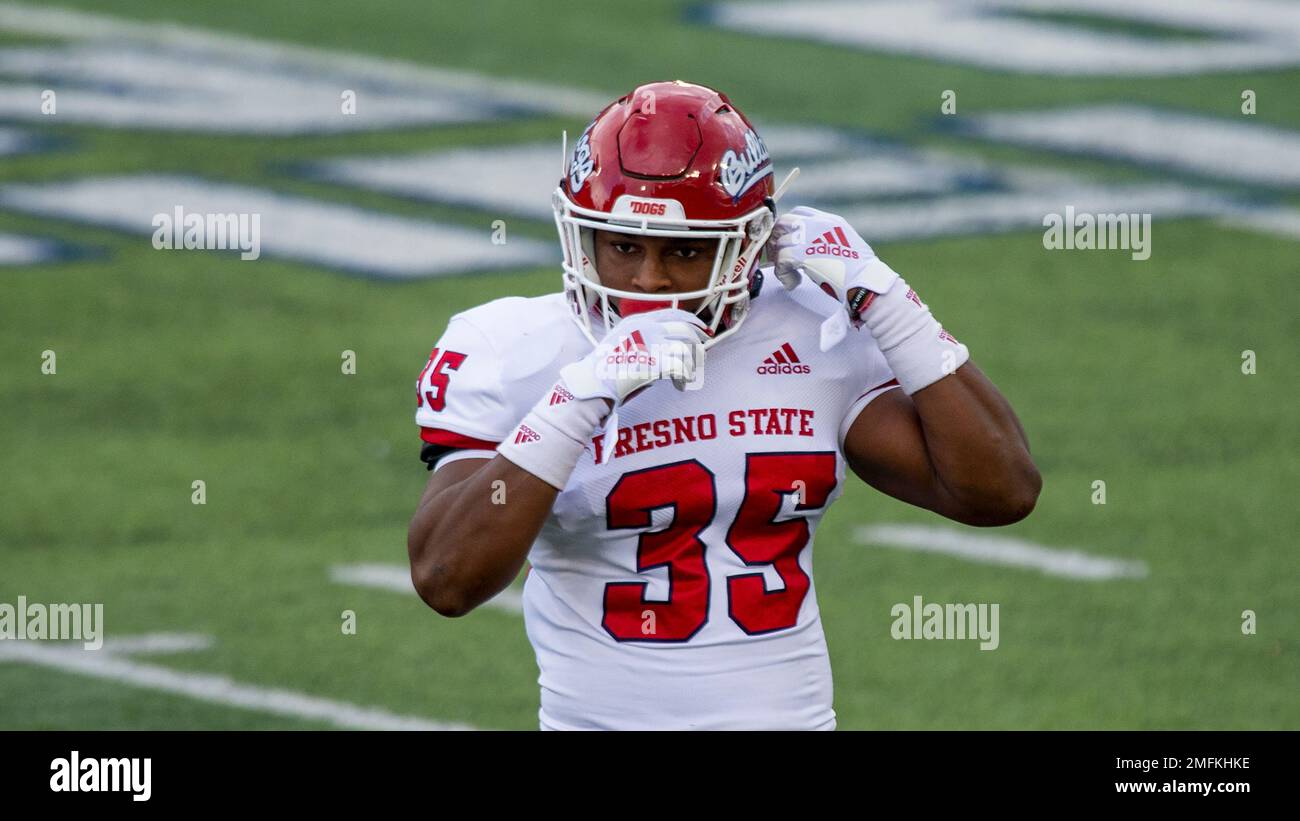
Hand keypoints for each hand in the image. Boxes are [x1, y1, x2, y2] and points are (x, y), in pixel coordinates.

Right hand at [560, 308, 708, 408]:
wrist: (592, 383)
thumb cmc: (606, 369)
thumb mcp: (623, 343)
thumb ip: (645, 340)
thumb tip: (671, 348)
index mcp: (637, 320)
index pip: (673, 313)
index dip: (692, 321)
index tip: (703, 330)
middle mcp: (645, 327)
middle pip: (684, 329)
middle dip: (698, 341)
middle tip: (703, 354)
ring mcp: (650, 343)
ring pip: (686, 348)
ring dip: (692, 363)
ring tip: (689, 374)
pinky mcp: (654, 362)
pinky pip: (681, 368)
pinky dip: (684, 378)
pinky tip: (680, 385)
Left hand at [768, 206, 898, 335]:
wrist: (864, 280)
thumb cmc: (858, 270)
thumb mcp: (844, 243)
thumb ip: (825, 239)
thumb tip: (808, 249)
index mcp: (829, 220)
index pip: (799, 212)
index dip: (789, 227)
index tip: (787, 242)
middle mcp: (818, 223)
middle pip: (784, 222)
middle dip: (777, 239)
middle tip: (777, 257)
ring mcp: (809, 237)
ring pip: (780, 243)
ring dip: (779, 261)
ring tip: (789, 275)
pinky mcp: (803, 253)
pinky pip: (781, 260)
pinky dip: (783, 274)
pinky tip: (792, 283)